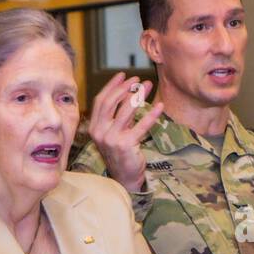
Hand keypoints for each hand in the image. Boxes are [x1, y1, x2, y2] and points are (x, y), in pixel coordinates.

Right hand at [87, 72, 163, 191]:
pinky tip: (159, 106)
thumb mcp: (115, 133)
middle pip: (111, 102)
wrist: (125, 178)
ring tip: (148, 86)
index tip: (122, 75)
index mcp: (94, 127)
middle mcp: (100, 132)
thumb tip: (128, 95)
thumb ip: (117, 117)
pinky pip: (141, 126)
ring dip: (138, 96)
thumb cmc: (122, 154)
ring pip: (125, 111)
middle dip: (125, 88)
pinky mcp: (125, 145)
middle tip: (137, 79)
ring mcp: (111, 139)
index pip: (101, 101)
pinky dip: (151, 114)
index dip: (112, 86)